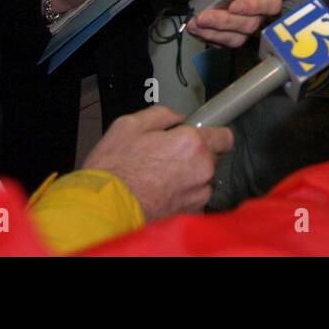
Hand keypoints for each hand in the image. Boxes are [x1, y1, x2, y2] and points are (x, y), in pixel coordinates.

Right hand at [83, 105, 233, 221]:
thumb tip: (177, 118)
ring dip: (190, 178)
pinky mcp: (190, 213)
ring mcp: (198, 194)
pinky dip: (182, 196)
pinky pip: (194, 199)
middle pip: (212, 158)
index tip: (201, 137)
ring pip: (203, 180)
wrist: (103, 208)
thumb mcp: (129, 126)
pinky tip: (161, 193)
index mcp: (192, 143)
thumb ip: (161, 115)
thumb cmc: (114, 168)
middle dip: (195, 156)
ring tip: (161, 178)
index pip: (225, 137)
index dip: (212, 135)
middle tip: (168, 157)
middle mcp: (202, 169)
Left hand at [185, 0, 282, 47]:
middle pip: (250, 23)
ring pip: (237, 38)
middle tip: (203, 17)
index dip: (253, 6)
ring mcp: (247, 27)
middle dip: (224, 21)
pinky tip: (196, 29)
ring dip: (213, 32)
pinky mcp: (234, 37)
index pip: (270, 2)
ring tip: (195, 23)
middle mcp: (259, 13)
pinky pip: (223, 43)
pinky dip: (207, 36)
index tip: (232, 6)